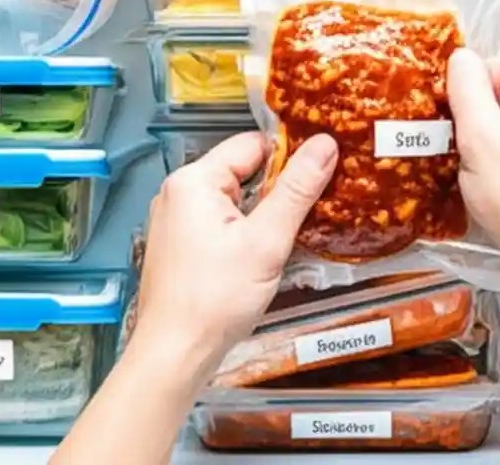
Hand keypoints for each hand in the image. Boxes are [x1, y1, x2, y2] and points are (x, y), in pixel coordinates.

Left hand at [132, 131, 338, 373]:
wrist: (175, 353)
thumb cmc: (213, 300)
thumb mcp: (267, 241)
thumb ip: (297, 190)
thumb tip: (324, 146)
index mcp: (194, 181)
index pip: (252, 145)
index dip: (289, 156)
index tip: (322, 170)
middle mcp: (178, 194)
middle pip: (242, 172)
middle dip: (278, 189)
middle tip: (312, 208)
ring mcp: (175, 220)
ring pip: (233, 201)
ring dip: (262, 214)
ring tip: (288, 236)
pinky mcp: (180, 245)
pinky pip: (220, 223)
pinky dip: (244, 232)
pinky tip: (263, 255)